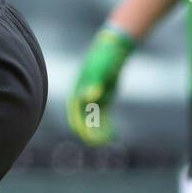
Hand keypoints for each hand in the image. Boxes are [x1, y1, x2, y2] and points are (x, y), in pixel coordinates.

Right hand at [66, 23, 135, 144]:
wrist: (111, 50)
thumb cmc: (103, 59)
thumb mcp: (99, 70)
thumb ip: (94, 83)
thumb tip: (91, 97)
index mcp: (77, 93)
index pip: (76, 115)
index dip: (81, 127)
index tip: (90, 137)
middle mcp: (83, 99)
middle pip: (83, 122)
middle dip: (90, 133)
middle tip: (100, 142)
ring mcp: (93, 101)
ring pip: (93, 122)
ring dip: (99, 132)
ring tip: (109, 139)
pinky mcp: (103, 101)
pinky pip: (104, 118)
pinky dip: (107, 127)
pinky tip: (115, 134)